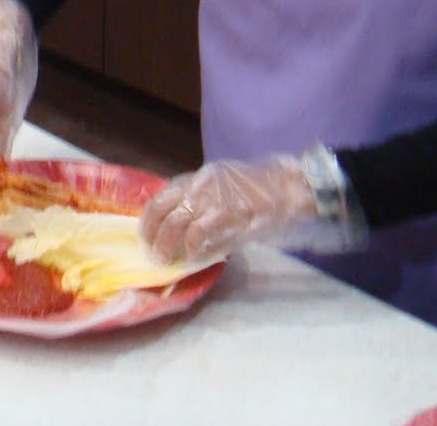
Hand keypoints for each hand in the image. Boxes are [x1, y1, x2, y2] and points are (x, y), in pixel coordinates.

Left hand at [140, 156, 315, 263]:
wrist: (288, 186)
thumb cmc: (259, 191)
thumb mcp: (224, 188)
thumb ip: (203, 203)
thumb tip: (183, 231)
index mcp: (197, 178)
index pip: (161, 196)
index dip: (150, 219)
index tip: (147, 236)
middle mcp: (199, 184)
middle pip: (160, 208)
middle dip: (151, 233)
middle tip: (152, 252)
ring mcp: (211, 196)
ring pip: (174, 221)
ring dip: (166, 244)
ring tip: (165, 259)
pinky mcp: (226, 211)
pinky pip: (198, 231)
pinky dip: (191, 246)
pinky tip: (192, 255)